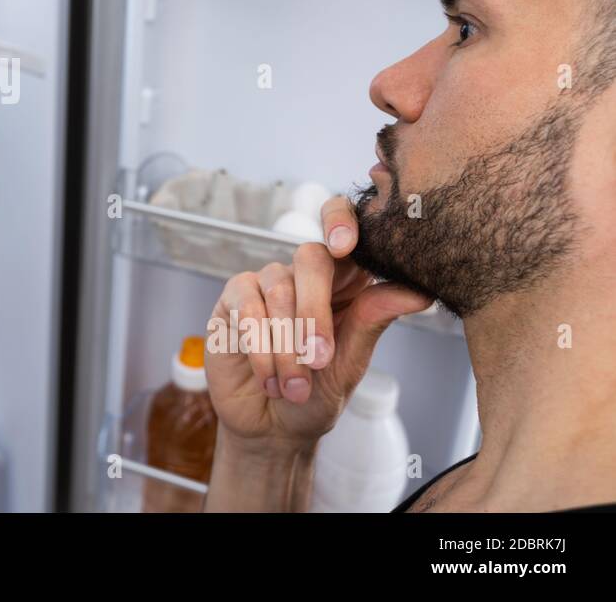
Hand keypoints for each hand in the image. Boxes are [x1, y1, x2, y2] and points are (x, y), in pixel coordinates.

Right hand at [204, 196, 432, 451]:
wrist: (273, 429)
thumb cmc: (318, 394)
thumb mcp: (350, 363)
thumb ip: (373, 322)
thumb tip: (420, 292)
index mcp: (344, 279)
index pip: (344, 225)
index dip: (341, 221)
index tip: (344, 246)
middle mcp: (304, 274)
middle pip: (310, 258)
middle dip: (315, 311)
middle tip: (318, 359)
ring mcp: (265, 283)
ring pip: (278, 289)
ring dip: (286, 346)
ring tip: (294, 389)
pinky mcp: (232, 299)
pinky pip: (246, 306)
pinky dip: (259, 346)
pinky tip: (268, 378)